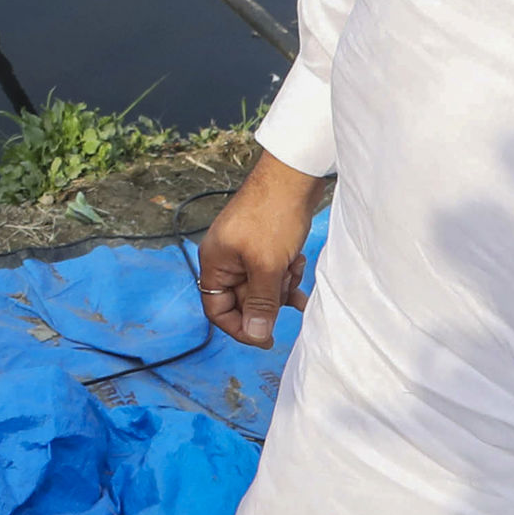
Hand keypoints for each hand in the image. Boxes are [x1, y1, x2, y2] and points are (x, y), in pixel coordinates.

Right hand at [193, 151, 323, 348]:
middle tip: (288, 295)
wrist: (293, 176)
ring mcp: (244, 249)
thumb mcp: (267, 266)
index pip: (217, 309)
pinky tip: (298, 266)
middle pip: (241, 299)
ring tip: (294, 273)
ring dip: (280, 287)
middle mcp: (225, 258)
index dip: (240, 327)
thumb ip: (261, 303)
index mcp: (215, 263)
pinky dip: (285, 274)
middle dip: (267, 301)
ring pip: (260, 286)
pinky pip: (271, 271)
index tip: (266, 338)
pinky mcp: (262, 243)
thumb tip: (256, 335)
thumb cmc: (273, 214)